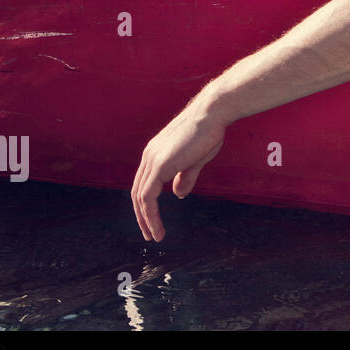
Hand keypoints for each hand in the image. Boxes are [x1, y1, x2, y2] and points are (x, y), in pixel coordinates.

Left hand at [131, 101, 225, 241]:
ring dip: (146, 220)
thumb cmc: (209, 131)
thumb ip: (185, 176)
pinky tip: (158, 227)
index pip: (144, 183)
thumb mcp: (196, 159)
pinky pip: (148, 197)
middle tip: (150, 234)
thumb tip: (178, 195)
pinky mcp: (160, 166)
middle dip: (142, 216)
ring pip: (140, 197)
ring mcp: (152, 161)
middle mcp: (149, 156)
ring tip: (154, 235)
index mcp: (156, 153)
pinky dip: (151, 215)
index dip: (147, 204)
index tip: (153, 220)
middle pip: (137, 192)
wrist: (212, 113)